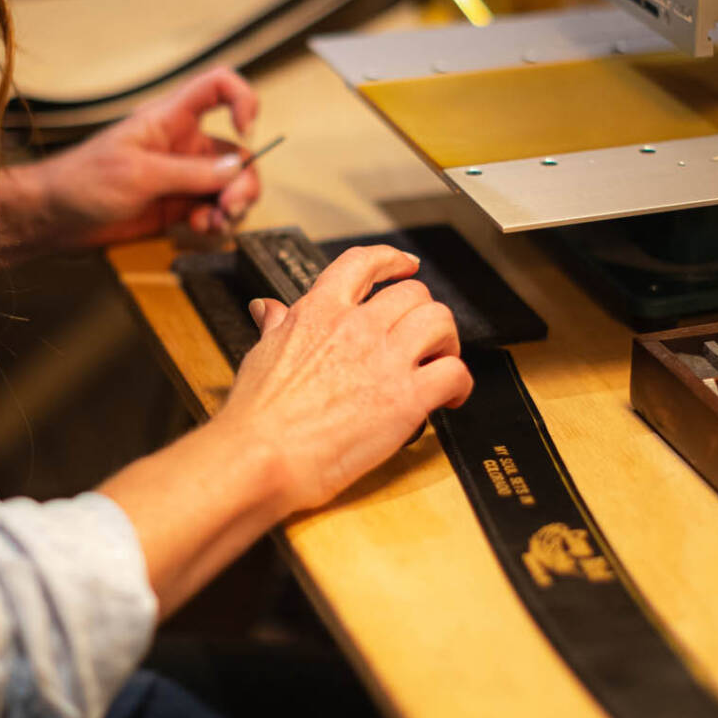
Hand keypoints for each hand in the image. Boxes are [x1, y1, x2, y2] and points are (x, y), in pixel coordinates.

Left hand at [0, 69, 262, 259]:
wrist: (54, 217)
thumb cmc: (80, 182)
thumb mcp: (138, 173)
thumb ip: (190, 173)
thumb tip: (236, 170)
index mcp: (170, 119)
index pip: (217, 87)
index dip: (242, 98)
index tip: (246, 129)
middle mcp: (182, 144)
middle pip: (236, 152)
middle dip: (243, 181)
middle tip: (229, 207)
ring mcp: (182, 176)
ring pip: (230, 186)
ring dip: (231, 207)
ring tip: (212, 223)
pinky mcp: (177, 205)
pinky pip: (213, 210)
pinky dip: (214, 222)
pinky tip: (198, 228)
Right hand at [218, 244, 472, 513]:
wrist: (260, 457)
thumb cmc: (256, 417)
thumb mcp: (261, 355)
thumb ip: (275, 327)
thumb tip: (267, 309)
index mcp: (319, 312)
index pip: (364, 264)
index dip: (392, 260)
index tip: (405, 266)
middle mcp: (356, 327)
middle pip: (414, 294)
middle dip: (423, 313)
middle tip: (423, 337)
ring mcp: (384, 359)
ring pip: (440, 322)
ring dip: (446, 341)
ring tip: (439, 362)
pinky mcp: (406, 397)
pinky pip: (454, 373)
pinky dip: (460, 384)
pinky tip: (451, 397)